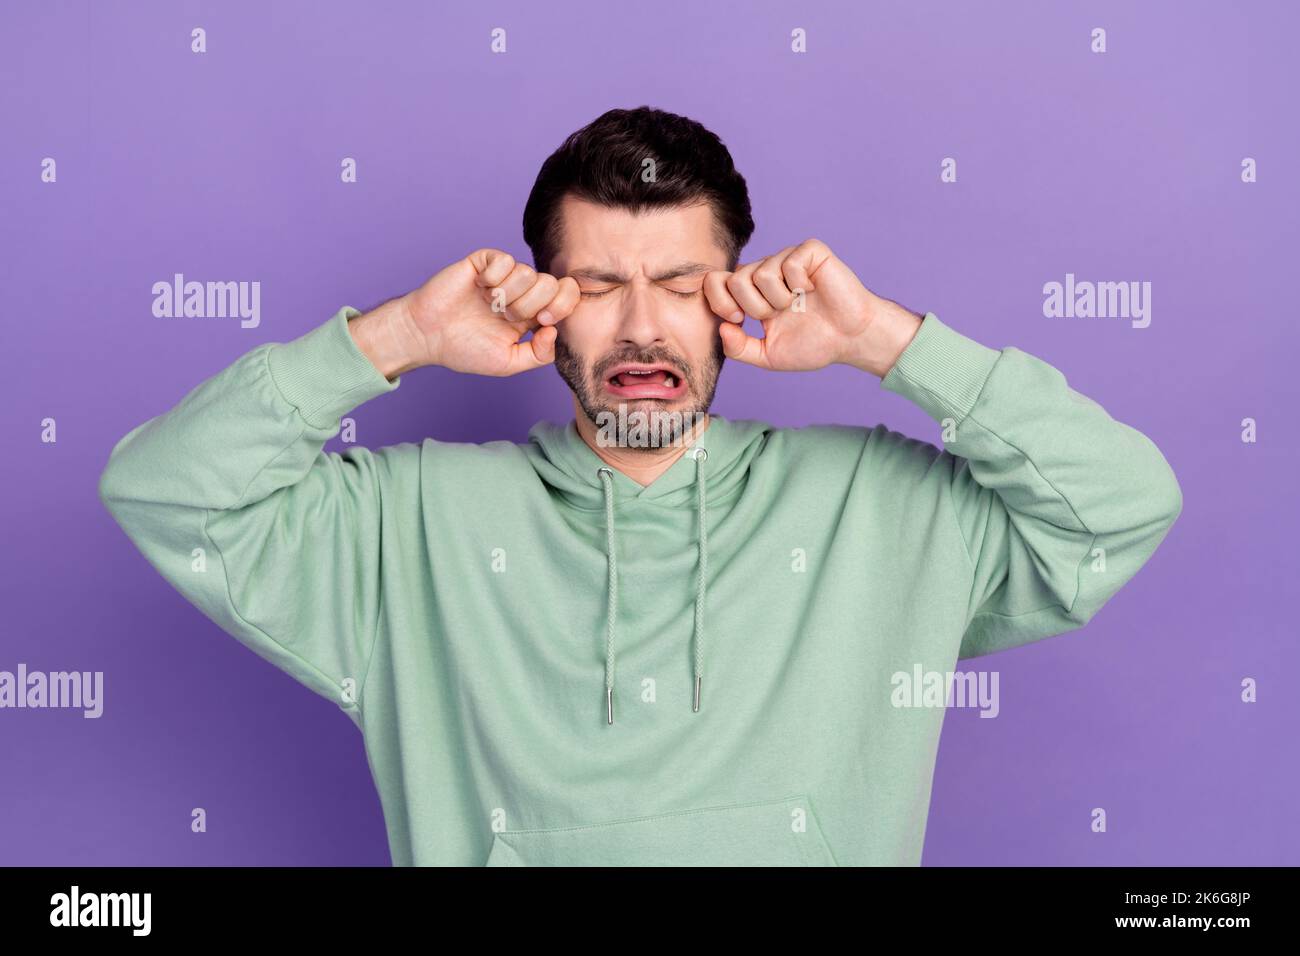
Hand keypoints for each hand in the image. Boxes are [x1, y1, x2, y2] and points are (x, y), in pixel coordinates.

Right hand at [351, 249, 580, 377]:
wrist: (427, 335)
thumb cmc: (464, 349)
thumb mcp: (507, 363)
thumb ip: (538, 355)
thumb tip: (554, 331)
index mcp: (532, 314)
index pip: (566, 297)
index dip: (563, 306)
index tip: (541, 322)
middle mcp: (521, 292)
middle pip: (551, 283)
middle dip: (532, 305)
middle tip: (509, 318)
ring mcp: (503, 276)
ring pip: (529, 272)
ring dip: (509, 295)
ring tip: (490, 306)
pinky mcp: (485, 263)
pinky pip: (505, 260)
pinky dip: (493, 279)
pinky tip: (479, 289)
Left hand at [703, 239, 923, 377]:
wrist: (851, 339)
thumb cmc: (814, 345)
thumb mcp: (768, 356)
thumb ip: (739, 348)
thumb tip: (720, 328)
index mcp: (752, 293)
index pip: (715, 281)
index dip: (719, 301)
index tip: (738, 321)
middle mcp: (766, 271)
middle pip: (735, 279)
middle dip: (754, 307)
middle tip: (777, 315)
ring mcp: (787, 259)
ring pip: (760, 272)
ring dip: (779, 299)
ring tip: (797, 305)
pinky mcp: (810, 252)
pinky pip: (789, 262)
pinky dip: (799, 284)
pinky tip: (812, 290)